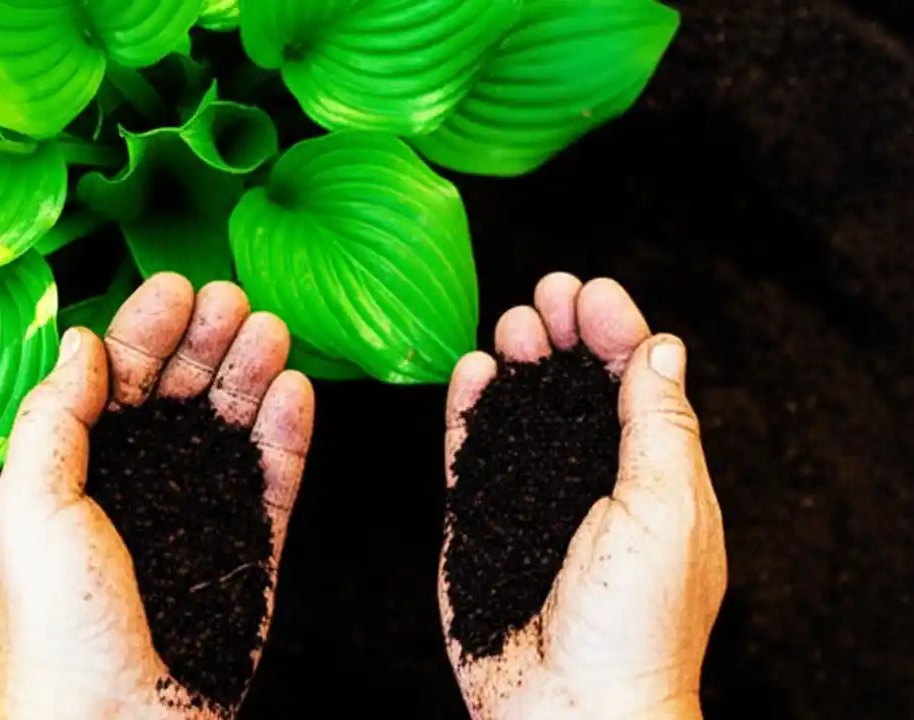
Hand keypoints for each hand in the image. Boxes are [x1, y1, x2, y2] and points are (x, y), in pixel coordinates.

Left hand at [0, 273, 313, 718]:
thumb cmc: (56, 625)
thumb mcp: (31, 507)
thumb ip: (56, 418)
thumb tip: (81, 342)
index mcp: (77, 471)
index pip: (119, 382)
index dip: (147, 330)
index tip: (177, 287)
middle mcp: (141, 486)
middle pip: (182, 394)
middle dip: (207, 340)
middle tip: (235, 297)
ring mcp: (199, 516)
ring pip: (233, 428)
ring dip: (252, 374)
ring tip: (273, 329)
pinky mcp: (249, 553)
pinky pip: (275, 483)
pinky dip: (288, 436)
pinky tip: (296, 392)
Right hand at [441, 274, 726, 719]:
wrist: (571, 712)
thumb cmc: (634, 625)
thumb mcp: (667, 508)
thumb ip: (659, 423)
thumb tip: (659, 347)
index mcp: (654, 480)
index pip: (635, 386)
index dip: (615, 333)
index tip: (590, 293)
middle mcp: (594, 486)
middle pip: (574, 391)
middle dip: (562, 336)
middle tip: (545, 296)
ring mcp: (532, 504)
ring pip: (520, 414)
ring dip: (515, 363)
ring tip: (509, 326)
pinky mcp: (478, 525)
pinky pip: (468, 456)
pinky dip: (466, 412)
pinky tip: (468, 374)